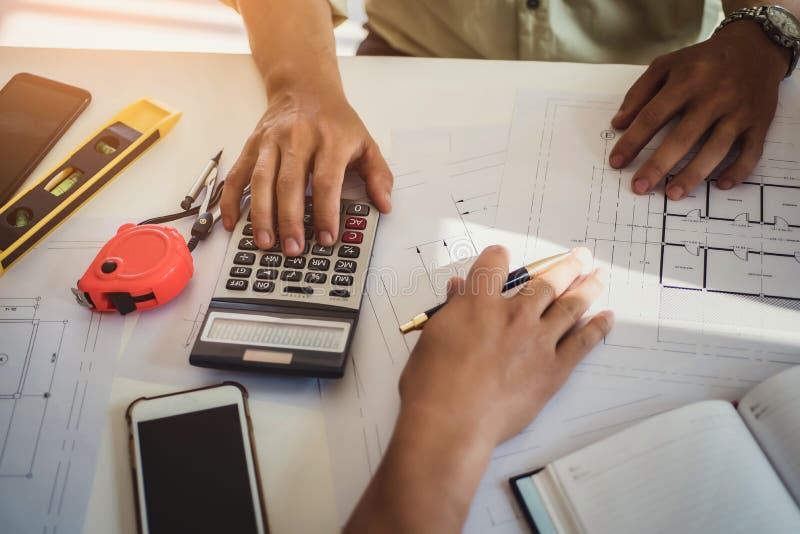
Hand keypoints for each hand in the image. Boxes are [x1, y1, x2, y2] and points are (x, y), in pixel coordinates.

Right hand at [220, 89, 392, 254]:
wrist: (304, 87)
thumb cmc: (335, 121)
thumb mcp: (366, 143)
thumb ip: (379, 176)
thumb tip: (384, 205)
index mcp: (330, 140)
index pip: (326, 181)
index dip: (326, 212)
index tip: (327, 237)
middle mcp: (298, 139)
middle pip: (290, 184)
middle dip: (290, 221)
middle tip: (293, 249)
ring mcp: (271, 142)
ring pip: (261, 180)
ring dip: (261, 214)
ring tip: (265, 242)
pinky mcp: (252, 145)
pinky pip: (237, 175)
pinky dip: (231, 200)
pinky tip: (233, 223)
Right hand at [345, 246, 612, 532]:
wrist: (452, 422)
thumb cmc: (433, 384)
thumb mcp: (432, 337)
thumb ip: (450, 309)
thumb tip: (458, 289)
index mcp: (479, 302)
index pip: (493, 265)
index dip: (497, 256)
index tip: (500, 255)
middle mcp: (514, 315)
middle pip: (546, 281)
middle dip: (564, 265)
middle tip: (579, 256)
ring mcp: (537, 341)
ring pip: (569, 305)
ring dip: (586, 287)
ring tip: (597, 276)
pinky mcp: (553, 369)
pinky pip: (582, 343)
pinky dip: (597, 328)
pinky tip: (606, 317)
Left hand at [609, 21, 789, 199]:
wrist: (754, 47)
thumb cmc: (702, 61)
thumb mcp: (666, 65)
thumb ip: (639, 92)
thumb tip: (618, 124)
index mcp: (687, 81)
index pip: (653, 116)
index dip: (633, 141)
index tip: (616, 162)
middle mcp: (714, 97)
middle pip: (682, 138)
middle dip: (658, 166)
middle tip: (639, 187)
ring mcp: (738, 111)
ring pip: (716, 149)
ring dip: (693, 175)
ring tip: (671, 194)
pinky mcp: (759, 122)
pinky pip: (751, 152)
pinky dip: (738, 171)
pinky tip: (721, 185)